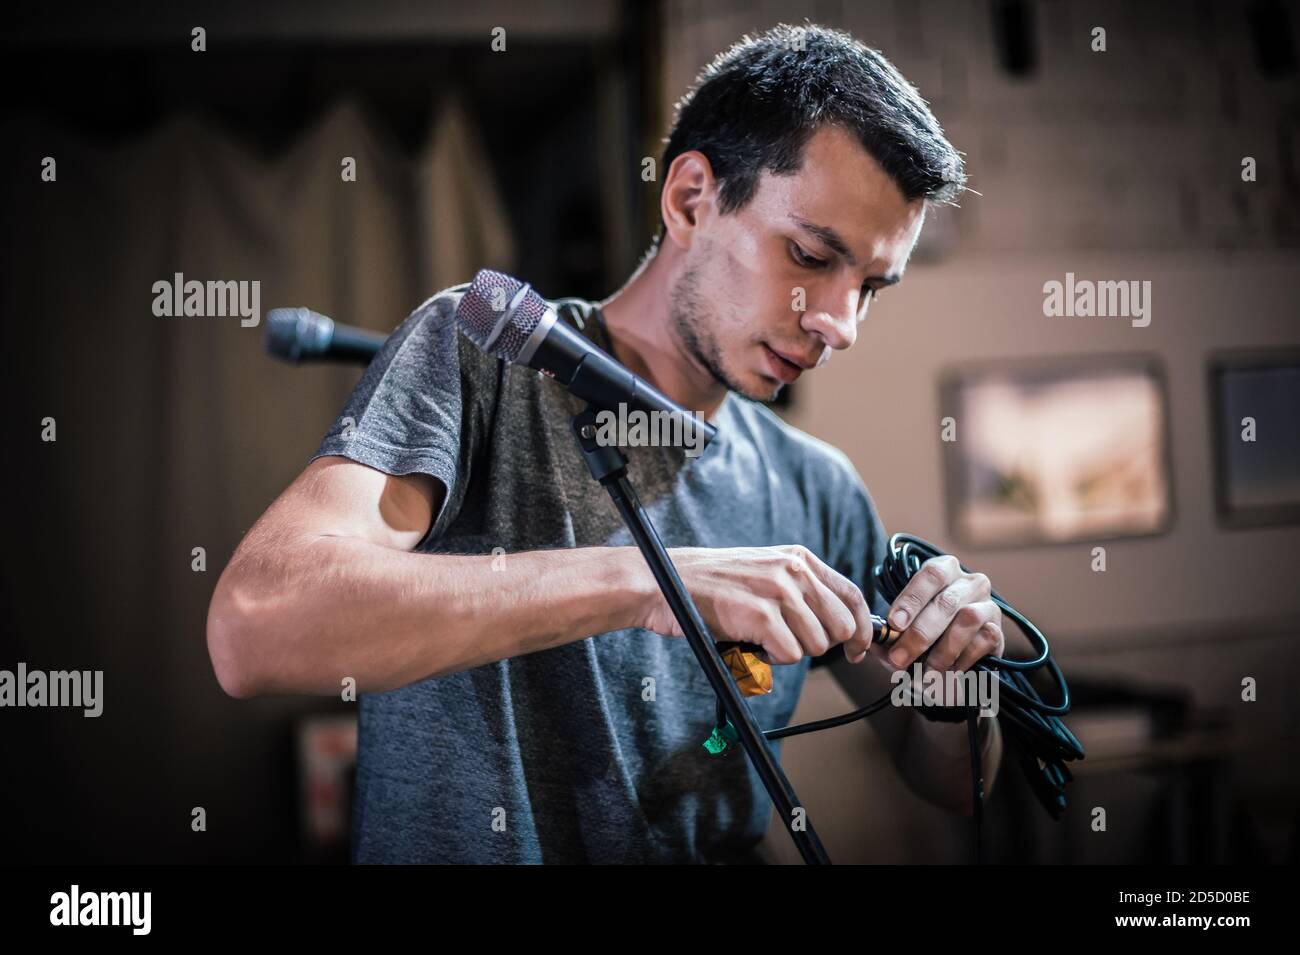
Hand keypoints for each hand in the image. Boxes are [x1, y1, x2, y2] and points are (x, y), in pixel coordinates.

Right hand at [637, 545, 873, 664]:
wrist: (662, 582)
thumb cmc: (709, 585)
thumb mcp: (763, 573)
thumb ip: (799, 592)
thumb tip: (838, 628)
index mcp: (798, 558)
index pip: (852, 595)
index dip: (862, 630)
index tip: (859, 651)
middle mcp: (794, 570)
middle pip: (841, 627)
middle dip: (820, 646)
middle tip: (789, 647)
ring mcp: (779, 591)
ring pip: (816, 646)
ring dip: (788, 652)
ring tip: (758, 639)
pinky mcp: (761, 615)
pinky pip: (789, 656)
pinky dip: (769, 660)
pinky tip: (748, 644)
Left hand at [853, 554, 1003, 671]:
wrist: (953, 660)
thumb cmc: (924, 636)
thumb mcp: (903, 631)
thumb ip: (888, 634)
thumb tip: (873, 639)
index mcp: (943, 571)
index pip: (930, 575)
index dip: (911, 599)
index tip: (894, 624)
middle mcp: (969, 582)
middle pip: (946, 602)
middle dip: (920, 633)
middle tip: (900, 658)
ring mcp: (987, 604)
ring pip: (968, 619)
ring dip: (943, 649)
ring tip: (925, 672)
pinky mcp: (998, 628)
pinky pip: (984, 639)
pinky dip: (963, 658)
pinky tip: (948, 673)